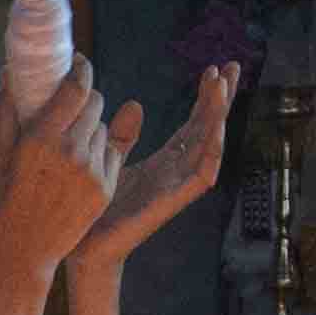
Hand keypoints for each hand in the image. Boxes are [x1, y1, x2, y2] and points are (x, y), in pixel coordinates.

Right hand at [0, 67, 121, 286]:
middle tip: (69, 107)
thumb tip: (10, 70)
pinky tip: (78, 167)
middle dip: (84, 99)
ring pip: (104, 128)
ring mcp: (92, 172)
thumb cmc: (2, 202)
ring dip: (91, 128)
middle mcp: (71, 152)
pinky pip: (111, 154)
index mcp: (41, 139)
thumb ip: (9, 110)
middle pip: (95, 103)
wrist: (21, 253)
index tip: (78, 63)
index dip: (81, 69)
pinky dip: (99, 152)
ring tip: (68, 146)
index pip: (77, 87)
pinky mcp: (106, 189)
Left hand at [80, 61, 237, 270]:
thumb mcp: (110, 161)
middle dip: (221, 99)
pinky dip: (211, 154)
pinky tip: (218, 130)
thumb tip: (136, 104)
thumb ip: (125, 135)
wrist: (84, 248)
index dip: (205, 98)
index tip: (211, 69)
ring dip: (219, 117)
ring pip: (209, 147)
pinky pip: (200, 177)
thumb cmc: (96, 210)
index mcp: (165, 163)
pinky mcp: (171, 202)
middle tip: (232, 66)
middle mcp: (176, 172)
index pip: (194, 124)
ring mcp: (176, 187)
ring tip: (225, 86)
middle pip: (207, 130)